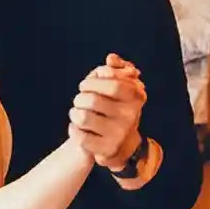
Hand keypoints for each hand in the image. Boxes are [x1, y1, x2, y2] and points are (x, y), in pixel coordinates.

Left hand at [68, 53, 146, 169]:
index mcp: (135, 97)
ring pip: (83, 117)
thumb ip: (116, 68)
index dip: (93, 81)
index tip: (85, 85)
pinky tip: (78, 128)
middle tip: (79, 99)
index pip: (113, 84)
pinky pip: (79, 136)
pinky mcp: (106, 150)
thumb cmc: (117, 108)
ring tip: (77, 113)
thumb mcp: (122, 87)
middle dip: (80, 97)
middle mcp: (130, 116)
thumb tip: (111, 58)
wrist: (122, 145)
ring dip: (74, 113)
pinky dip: (74, 129)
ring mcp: (118, 134)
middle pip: (93, 99)